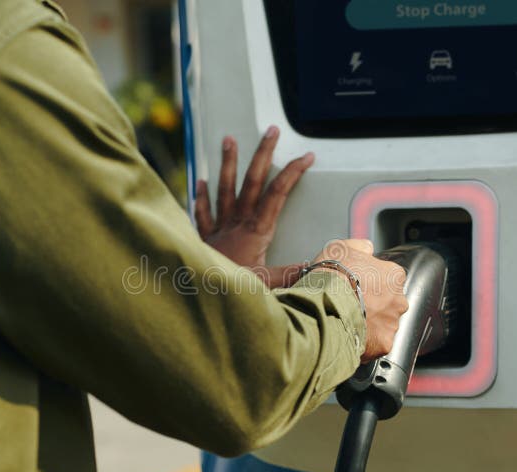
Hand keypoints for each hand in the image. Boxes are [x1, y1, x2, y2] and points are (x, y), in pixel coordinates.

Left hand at [195, 126, 313, 287]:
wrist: (196, 297)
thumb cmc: (232, 293)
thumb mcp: (268, 285)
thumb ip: (293, 272)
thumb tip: (320, 263)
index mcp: (256, 231)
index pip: (278, 194)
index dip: (292, 173)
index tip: (306, 156)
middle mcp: (237, 224)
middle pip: (252, 182)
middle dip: (263, 154)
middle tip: (271, 130)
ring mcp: (219, 229)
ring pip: (224, 189)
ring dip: (228, 164)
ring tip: (229, 139)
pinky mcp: (204, 239)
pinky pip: (201, 213)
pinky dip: (201, 196)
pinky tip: (199, 182)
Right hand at [312, 239, 408, 362]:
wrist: (323, 305)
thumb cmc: (332, 276)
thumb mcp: (341, 247)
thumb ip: (359, 246)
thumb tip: (367, 248)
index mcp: (393, 275)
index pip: (387, 278)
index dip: (369, 282)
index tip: (355, 285)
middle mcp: (399, 300)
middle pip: (387, 303)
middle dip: (372, 304)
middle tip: (350, 304)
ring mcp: (392, 323)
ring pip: (382, 325)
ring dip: (368, 324)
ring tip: (345, 321)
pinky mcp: (383, 344)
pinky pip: (374, 344)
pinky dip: (364, 342)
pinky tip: (348, 335)